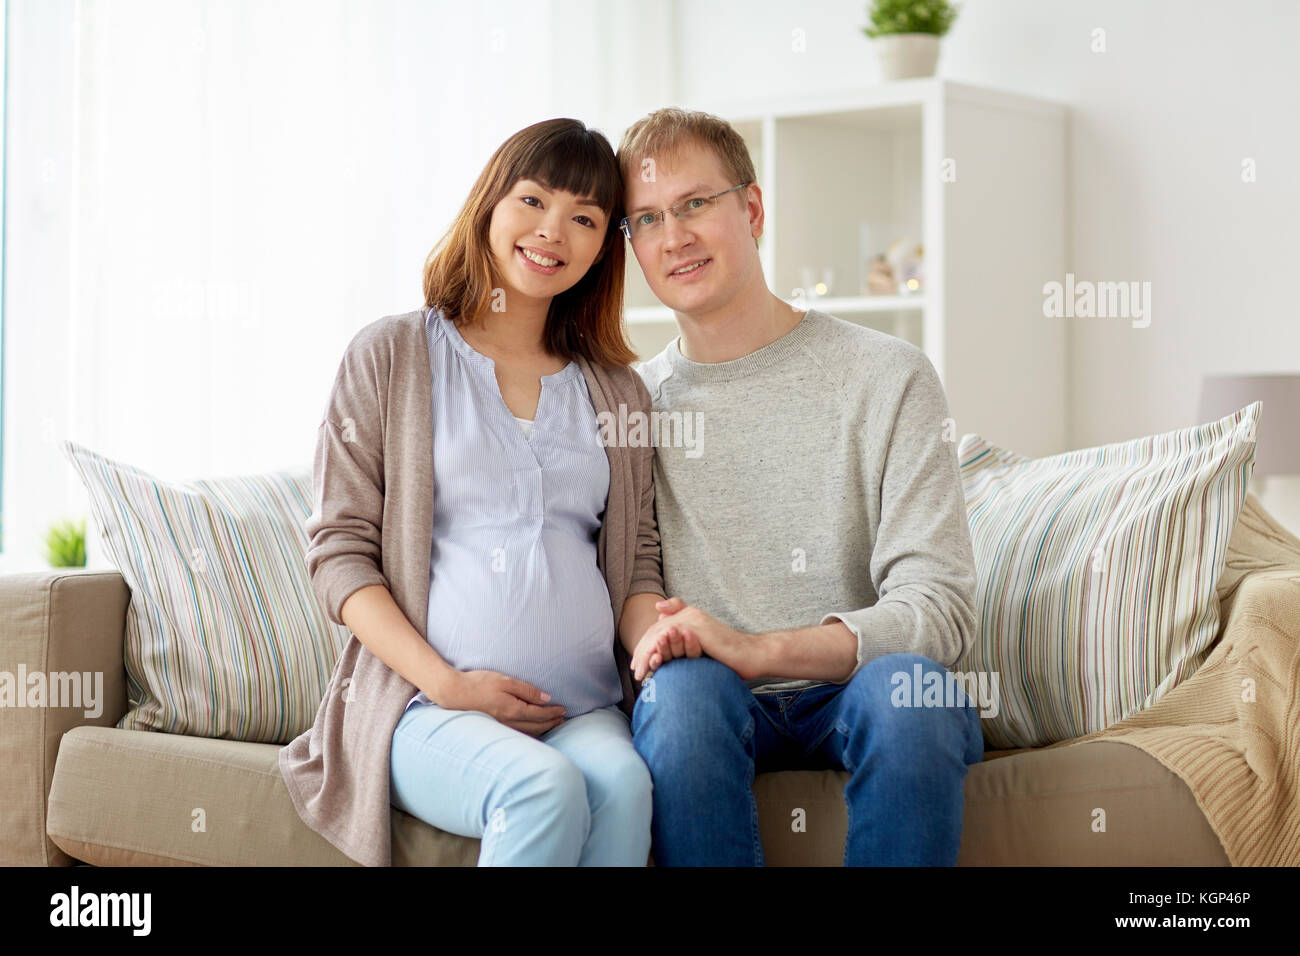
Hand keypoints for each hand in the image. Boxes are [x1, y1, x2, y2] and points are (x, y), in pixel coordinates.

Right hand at [430, 669, 565, 736]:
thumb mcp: (505, 681)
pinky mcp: (495, 728)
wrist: (454, 694)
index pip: (540, 714)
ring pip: (528, 733)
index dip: (553, 712)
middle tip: (563, 718)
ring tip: (553, 724)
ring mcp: (501, 728)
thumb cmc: (479, 683)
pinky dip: (530, 733)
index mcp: (513, 710)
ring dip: (543, 729)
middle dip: (552, 722)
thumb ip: (527, 690)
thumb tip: (546, 698)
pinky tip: (533, 730)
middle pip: (537, 726)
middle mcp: (509, 723)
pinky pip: (518, 734)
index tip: (563, 709)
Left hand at [631, 598, 762, 681]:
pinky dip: (658, 652)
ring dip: (647, 654)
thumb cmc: (731, 656)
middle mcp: (689, 614)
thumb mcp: (705, 649)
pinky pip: (669, 637)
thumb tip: (671, 651)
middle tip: (636, 671)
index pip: (659, 630)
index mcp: (689, 617)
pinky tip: (653, 665)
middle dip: (643, 652)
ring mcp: (692, 619)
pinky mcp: (696, 627)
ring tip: (640, 672)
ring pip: (659, 634)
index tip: (639, 665)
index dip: (647, 647)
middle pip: (656, 631)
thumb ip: (688, 645)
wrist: (753, 655)